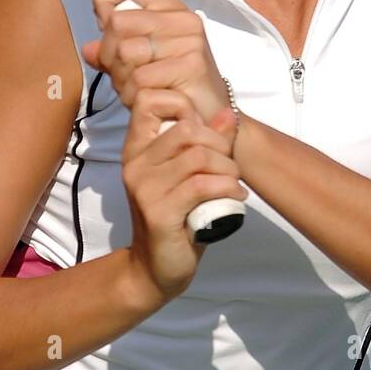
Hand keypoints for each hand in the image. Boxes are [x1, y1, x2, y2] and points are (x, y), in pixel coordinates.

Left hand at [81, 0, 229, 123]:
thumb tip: (88, 49)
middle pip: (117, 22)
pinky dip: (134, 96)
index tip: (107, 27)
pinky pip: (140, 78)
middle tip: (122, 76)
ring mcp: (188, 40)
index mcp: (168, 9)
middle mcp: (181, 18)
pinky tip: (146, 102)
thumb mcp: (140, 64)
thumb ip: (114, 52)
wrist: (210, 118)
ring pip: (125, 51)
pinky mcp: (191, 64)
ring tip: (136, 91)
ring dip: (121, 80)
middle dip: (109, 55)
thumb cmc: (173, 88)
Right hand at [122, 87, 245, 296]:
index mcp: (137, 148)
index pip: (149, 100)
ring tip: (233, 183)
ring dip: (227, 169)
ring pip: (198, 156)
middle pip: (186, 128)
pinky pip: (202, 185)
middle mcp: (135, 164)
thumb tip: (227, 111)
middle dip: (219, 144)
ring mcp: (144, 188)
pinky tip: (235, 198)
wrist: (156, 268)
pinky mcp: (159, 212)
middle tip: (230, 166)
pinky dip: (227, 188)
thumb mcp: (190, 174)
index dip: (183, 106)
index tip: (204, 132)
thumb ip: (207, 141)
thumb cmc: (176, 217)